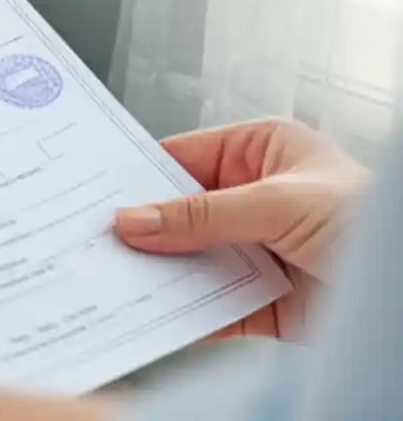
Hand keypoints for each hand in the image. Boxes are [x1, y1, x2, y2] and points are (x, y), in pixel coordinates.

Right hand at [114, 118, 369, 338]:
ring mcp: (254, 251)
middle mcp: (253, 199)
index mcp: (263, 152)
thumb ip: (202, 215)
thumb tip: (133, 219)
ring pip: (187, 259)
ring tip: (106, 275)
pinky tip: (145, 311)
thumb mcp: (280, 203)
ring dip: (153, 271)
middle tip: (91, 236)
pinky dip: (177, 311)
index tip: (93, 191)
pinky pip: (206, 304)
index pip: (183, 158)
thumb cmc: (372, 223)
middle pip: (178, 213)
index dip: (138, 175)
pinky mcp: (258, 302)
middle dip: (140, 228)